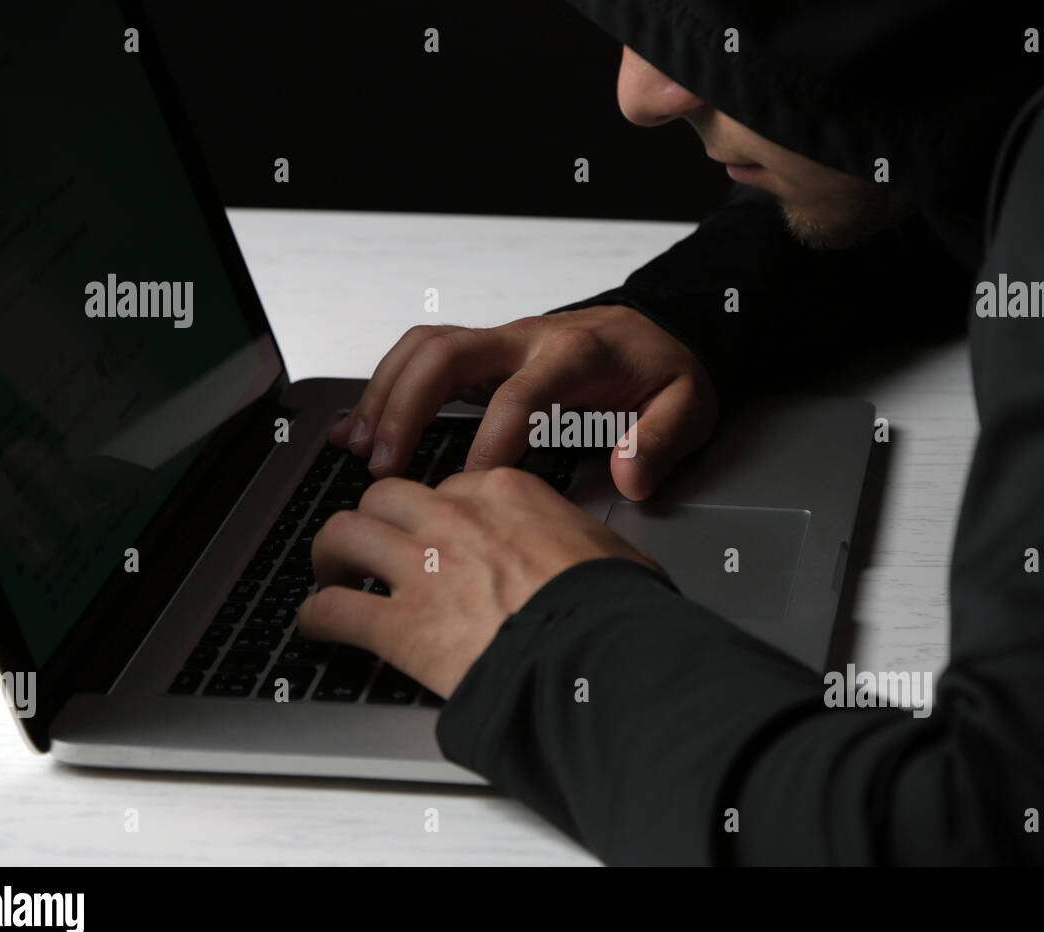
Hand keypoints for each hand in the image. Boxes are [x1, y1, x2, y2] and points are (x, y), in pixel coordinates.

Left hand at [296, 467, 662, 697]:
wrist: (598, 656)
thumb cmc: (614, 609)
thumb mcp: (611, 550)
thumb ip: (580, 540)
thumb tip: (594, 554)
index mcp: (506, 494)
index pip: (451, 484)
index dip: (437, 510)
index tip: (436, 529)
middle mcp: (455, 519)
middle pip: (386, 496)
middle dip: (375, 518)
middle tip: (374, 543)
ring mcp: (422, 569)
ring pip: (344, 534)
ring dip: (331, 555)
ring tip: (331, 573)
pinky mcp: (399, 626)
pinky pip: (333, 609)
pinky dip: (317, 617)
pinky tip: (319, 626)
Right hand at [326, 305, 718, 500]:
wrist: (657, 330)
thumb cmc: (664, 371)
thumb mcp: (687, 406)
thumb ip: (659, 440)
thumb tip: (630, 475)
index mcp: (576, 355)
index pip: (521, 395)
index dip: (490, 442)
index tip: (467, 488)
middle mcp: (528, 339)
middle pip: (448, 354)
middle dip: (407, 407)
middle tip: (384, 465)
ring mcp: (500, 342)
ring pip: (423, 348)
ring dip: (385, 395)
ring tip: (356, 448)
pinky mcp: (484, 355)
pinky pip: (422, 358)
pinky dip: (386, 388)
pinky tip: (359, 426)